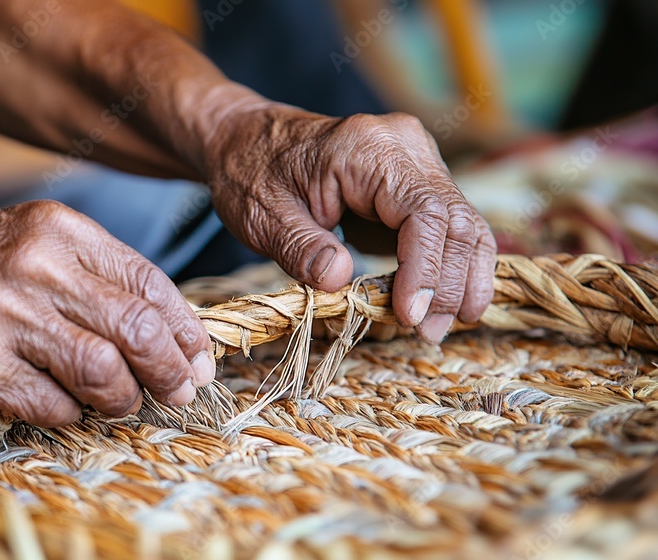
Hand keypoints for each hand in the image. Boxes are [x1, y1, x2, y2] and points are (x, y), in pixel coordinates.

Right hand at [0, 201, 214, 426]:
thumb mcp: (37, 240)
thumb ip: (99, 274)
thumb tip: (173, 334)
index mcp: (61, 229)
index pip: (150, 283)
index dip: (185, 330)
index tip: (197, 358)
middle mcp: (35, 267)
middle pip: (138, 330)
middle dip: (171, 372)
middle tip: (178, 391)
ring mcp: (5, 317)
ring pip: (103, 373)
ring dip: (124, 398)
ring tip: (121, 401)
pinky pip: (54, 404)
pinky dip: (74, 412)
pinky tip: (69, 404)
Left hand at [204, 105, 496, 342]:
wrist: (246, 140)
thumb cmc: (251, 173)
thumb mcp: (262, 217)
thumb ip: (301, 249)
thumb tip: (340, 281)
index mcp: (367, 148)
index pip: (423, 212)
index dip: (425, 269)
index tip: (410, 315)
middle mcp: (404, 145)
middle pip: (455, 218)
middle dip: (450, 283)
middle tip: (430, 333)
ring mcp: (416, 160)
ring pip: (463, 223)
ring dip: (460, 279)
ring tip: (438, 328)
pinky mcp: (415, 180)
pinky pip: (447, 225)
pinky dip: (448, 266)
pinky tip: (441, 304)